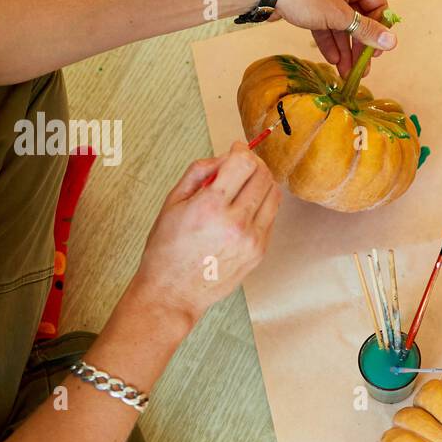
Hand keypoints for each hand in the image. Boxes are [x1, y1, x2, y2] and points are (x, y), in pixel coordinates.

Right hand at [129, 142, 281, 325]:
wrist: (174, 292)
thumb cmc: (167, 250)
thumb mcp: (173, 202)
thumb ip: (200, 172)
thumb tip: (226, 156)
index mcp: (210, 207)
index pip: (244, 163)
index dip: (242, 150)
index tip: (237, 148)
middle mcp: (236, 223)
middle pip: (263, 176)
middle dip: (254, 163)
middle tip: (242, 163)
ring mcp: (252, 240)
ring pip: (274, 195)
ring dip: (263, 181)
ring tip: (245, 183)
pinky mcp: (260, 252)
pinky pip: (271, 217)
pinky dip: (263, 204)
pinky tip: (246, 206)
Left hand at [274, 0, 394, 77]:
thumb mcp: (339, 16)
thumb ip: (366, 30)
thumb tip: (392, 43)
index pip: (378, 6)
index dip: (378, 31)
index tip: (375, 53)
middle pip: (360, 19)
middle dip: (359, 46)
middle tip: (361, 70)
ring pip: (344, 25)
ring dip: (346, 49)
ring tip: (346, 73)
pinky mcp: (314, 4)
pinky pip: (328, 25)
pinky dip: (331, 42)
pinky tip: (333, 60)